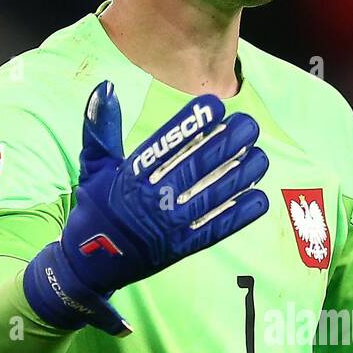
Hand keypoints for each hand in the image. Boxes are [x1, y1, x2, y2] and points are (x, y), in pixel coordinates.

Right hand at [23, 80, 269, 334]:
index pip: (164, 146)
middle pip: (195, 167)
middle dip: (226, 144)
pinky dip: (238, 215)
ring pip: (211, 196)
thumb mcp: (93, 166)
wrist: (91, 264)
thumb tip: (107, 88)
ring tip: (261, 156)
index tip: (214, 105)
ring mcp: (169, 226)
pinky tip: (259, 198)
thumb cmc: (96, 209)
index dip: (191, 125)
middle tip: (249, 125)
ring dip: (239, 176)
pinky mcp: (182, 247)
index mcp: (131, 177)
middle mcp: (153, 199)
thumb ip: (101, 128)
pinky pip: (215, 229)